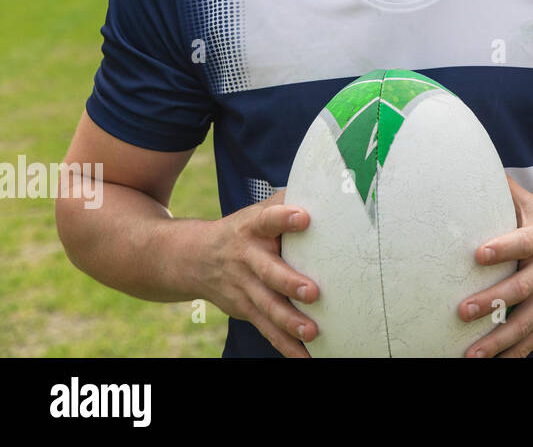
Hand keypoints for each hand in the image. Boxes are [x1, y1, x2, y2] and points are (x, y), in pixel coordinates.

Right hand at [193, 189, 318, 357]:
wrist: (192, 258)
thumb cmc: (245, 229)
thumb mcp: (258, 211)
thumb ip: (287, 203)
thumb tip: (330, 186)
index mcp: (252, 228)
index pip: (268, 219)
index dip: (283, 218)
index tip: (303, 217)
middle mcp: (246, 258)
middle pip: (268, 272)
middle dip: (290, 283)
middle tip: (313, 292)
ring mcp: (243, 287)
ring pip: (267, 307)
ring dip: (289, 322)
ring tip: (312, 332)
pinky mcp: (245, 310)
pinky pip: (266, 330)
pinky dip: (285, 346)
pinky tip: (306, 357)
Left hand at [458, 177, 532, 357]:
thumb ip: (511, 194)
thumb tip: (480, 167)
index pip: (524, 242)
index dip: (504, 247)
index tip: (479, 254)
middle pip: (522, 288)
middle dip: (493, 301)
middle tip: (463, 310)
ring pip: (527, 321)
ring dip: (499, 339)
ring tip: (472, 352)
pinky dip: (516, 354)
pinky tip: (495, 363)